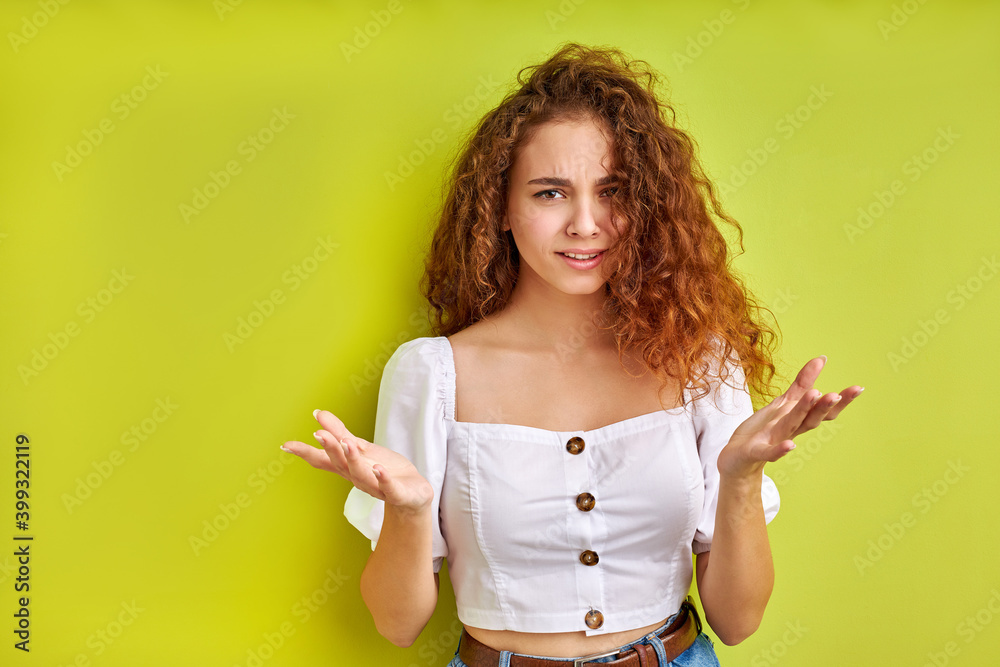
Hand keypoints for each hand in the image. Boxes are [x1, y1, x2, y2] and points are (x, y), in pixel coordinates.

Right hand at [281, 409, 433, 512]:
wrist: (412, 494)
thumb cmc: (383, 470)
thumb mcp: (361, 448)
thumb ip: (340, 432)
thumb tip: (318, 413)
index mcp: (348, 468)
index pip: (324, 460)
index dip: (306, 452)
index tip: (287, 445)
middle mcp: (358, 478)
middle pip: (341, 464)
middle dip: (331, 449)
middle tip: (319, 434)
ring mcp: (377, 487)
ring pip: (361, 474)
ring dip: (353, 460)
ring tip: (347, 444)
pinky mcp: (397, 493)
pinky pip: (389, 488)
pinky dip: (383, 479)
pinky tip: (379, 469)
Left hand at [717, 356, 863, 477]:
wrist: (738, 457)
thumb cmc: (763, 429)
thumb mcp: (784, 403)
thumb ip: (803, 383)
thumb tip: (822, 359)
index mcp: (798, 418)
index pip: (822, 410)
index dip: (841, 401)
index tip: (859, 388)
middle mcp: (790, 430)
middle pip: (811, 418)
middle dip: (823, 406)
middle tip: (836, 394)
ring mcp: (774, 441)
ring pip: (791, 426)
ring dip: (803, 412)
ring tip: (815, 396)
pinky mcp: (756, 451)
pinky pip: (769, 451)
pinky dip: (779, 450)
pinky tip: (789, 446)